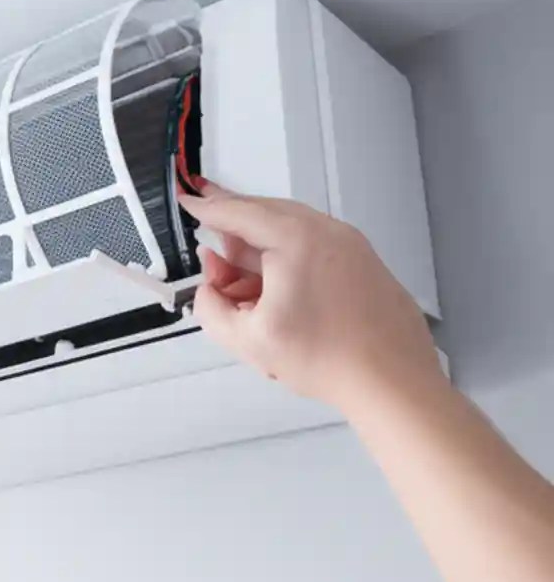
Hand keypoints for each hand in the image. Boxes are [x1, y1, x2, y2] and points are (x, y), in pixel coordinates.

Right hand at [178, 184, 441, 408]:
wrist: (394, 382)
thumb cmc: (324, 359)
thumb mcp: (248, 340)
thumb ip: (211, 308)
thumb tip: (209, 289)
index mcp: (296, 238)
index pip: (239, 212)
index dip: (207, 207)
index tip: (186, 199)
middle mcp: (328, 231)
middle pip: (267, 215)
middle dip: (234, 229)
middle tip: (210, 243)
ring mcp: (353, 245)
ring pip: (292, 232)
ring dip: (260, 250)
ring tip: (242, 287)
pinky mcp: (366, 265)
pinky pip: (315, 247)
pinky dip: (287, 259)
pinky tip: (277, 295)